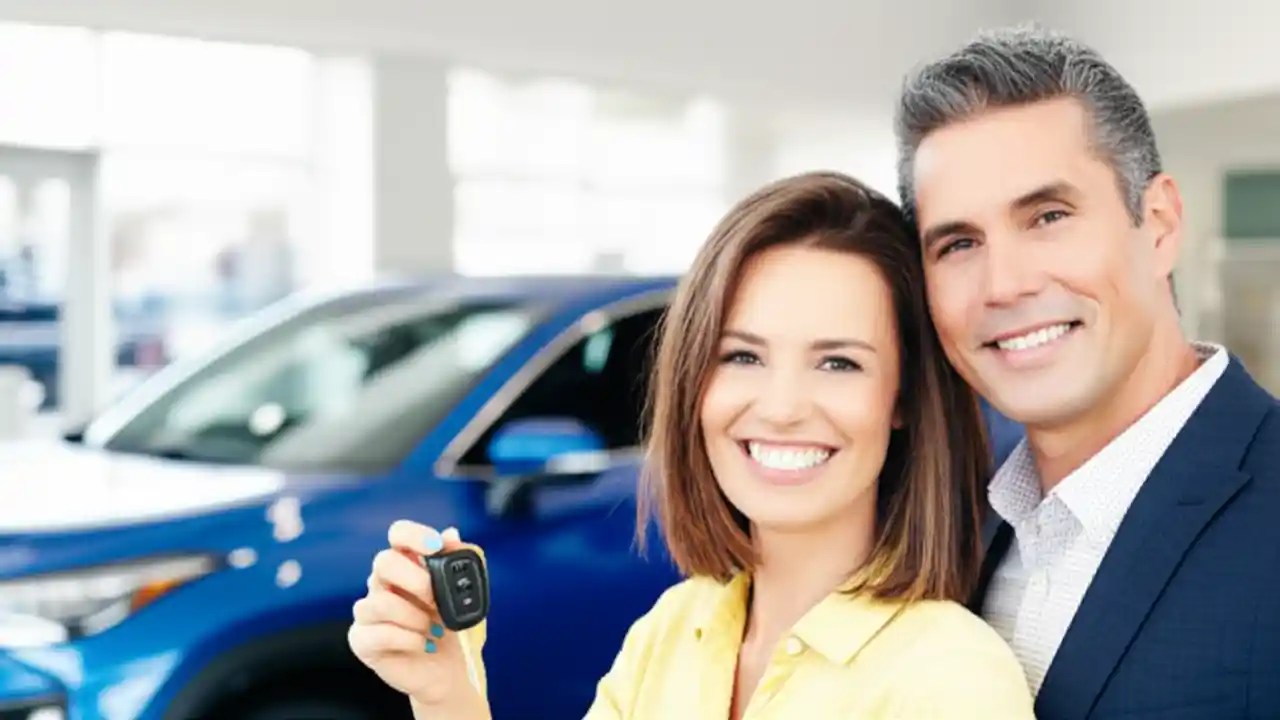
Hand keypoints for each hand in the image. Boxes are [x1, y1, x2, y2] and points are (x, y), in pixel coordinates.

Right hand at [348, 521, 484, 711]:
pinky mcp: (363, 640)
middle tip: (436, 600)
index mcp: (408, 565)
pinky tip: (422, 644)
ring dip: (414, 617)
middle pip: (382, 561)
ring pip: (379, 601)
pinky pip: (378, 633)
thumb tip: (451, 535)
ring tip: (432, 630)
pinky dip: (408, 639)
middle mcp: (384, 583)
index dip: (415, 535)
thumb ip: (466, 562)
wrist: (453, 672)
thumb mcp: (471, 596)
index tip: (436, 547)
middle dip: (416, 580)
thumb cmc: (456, 631)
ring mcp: (369, 611)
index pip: (398, 533)